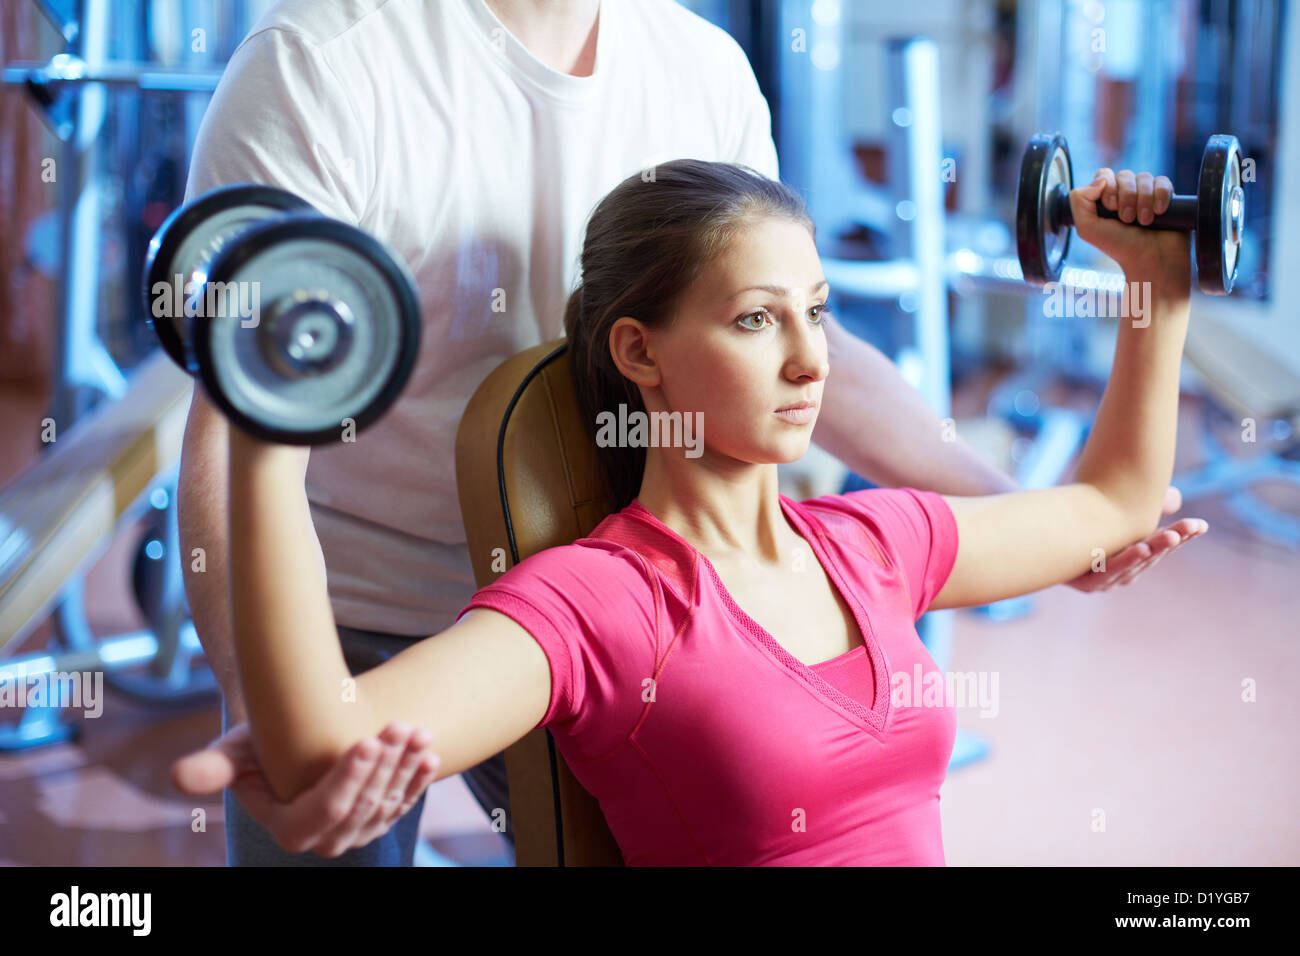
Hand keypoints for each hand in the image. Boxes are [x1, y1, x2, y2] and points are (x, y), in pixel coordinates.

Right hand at [171, 720, 439, 857]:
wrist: (296, 739)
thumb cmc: (261, 743)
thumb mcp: (236, 751)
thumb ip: (213, 768)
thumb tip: (178, 777)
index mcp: (291, 829)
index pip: (325, 809)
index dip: (348, 779)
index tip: (366, 740)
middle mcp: (327, 839)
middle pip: (363, 804)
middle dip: (385, 765)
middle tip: (400, 725)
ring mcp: (358, 831)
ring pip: (387, 801)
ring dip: (405, 766)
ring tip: (417, 730)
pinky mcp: (380, 817)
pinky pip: (404, 799)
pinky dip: (418, 776)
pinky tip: (429, 750)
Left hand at [1066, 485, 1207, 591]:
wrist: (1035, 533)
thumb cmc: (1078, 518)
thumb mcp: (1113, 507)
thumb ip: (1143, 503)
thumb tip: (1175, 497)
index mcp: (1134, 554)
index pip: (1164, 545)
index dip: (1183, 536)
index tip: (1201, 525)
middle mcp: (1121, 570)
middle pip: (1151, 556)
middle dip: (1170, 542)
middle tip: (1187, 528)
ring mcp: (1103, 579)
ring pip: (1133, 566)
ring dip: (1153, 551)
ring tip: (1169, 536)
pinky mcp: (1083, 583)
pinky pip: (1106, 574)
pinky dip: (1123, 562)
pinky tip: (1138, 547)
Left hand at [1071, 168, 1191, 293]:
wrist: (1151, 259)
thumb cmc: (1119, 246)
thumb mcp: (1087, 228)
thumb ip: (1079, 201)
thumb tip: (1099, 179)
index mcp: (1105, 199)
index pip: (1104, 175)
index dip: (1108, 188)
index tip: (1111, 209)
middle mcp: (1125, 194)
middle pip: (1124, 175)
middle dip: (1126, 197)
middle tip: (1128, 219)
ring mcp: (1146, 194)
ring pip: (1144, 177)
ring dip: (1143, 200)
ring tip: (1144, 221)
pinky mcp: (1166, 196)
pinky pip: (1163, 182)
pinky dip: (1160, 196)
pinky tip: (1159, 213)